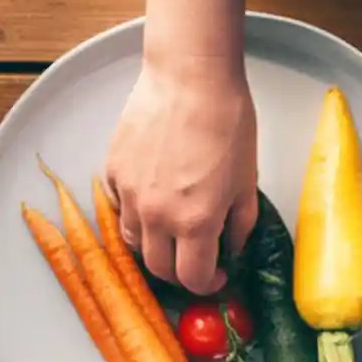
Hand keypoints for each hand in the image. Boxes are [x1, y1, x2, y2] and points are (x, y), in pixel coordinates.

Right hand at [105, 59, 258, 295]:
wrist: (189, 78)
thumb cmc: (226, 120)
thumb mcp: (248, 179)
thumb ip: (240, 222)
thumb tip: (231, 246)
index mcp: (196, 221)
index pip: (193, 278)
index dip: (208, 284)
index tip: (216, 277)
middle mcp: (156, 216)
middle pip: (158, 268)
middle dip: (179, 272)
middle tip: (194, 260)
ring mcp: (129, 195)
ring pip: (133, 242)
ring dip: (153, 245)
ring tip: (170, 230)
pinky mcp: (113, 173)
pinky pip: (118, 207)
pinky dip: (134, 212)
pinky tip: (151, 197)